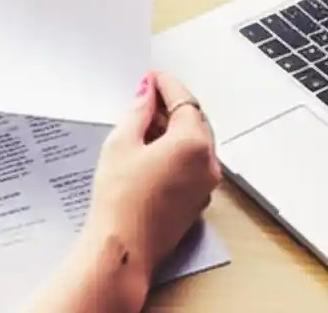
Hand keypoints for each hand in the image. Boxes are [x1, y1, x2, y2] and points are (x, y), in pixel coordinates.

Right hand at [86, 71, 220, 275]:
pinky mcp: (197, 202)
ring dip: (174, 130)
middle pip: (194, 121)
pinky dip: (176, 153)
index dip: (166, 84)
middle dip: (171, 106)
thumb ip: (138, 112)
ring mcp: (205, 185)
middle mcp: (207, 163)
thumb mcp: (121, 143)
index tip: (152, 77)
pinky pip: (192, 166)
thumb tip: (147, 94)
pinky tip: (151, 153)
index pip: (184, 100)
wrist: (123, 249)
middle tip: (146, 98)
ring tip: (143, 125)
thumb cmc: (120, 200)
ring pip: (194, 144)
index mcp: (193, 143)